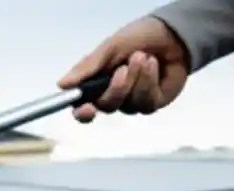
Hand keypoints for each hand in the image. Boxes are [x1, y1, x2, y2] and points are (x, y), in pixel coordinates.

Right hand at [58, 16, 190, 122]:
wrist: (170, 34)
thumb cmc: (137, 38)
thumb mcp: (109, 48)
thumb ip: (87, 68)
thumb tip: (62, 84)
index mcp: (95, 83)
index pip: (81, 107)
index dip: (82, 113)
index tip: (87, 108)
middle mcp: (111, 96)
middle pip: (105, 106)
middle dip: (116, 87)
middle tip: (123, 67)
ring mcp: (131, 102)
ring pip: (127, 105)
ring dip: (136, 79)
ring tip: (143, 57)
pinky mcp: (151, 103)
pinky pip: (146, 102)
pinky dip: (149, 81)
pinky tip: (153, 65)